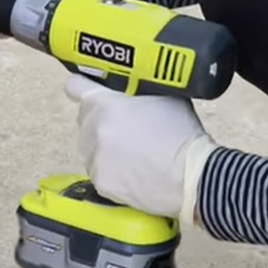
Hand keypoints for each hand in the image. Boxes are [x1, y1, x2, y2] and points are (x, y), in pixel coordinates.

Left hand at [63, 73, 218, 224]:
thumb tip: (130, 85)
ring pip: (90, 146)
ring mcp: (94, 158)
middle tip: (126, 125)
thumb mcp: (164, 95)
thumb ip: (138, 88)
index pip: (75, 86)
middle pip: (86, 119)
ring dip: (104, 145)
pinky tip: (133, 169)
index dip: (83, 86)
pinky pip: (99, 170)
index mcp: (105, 104)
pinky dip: (111, 169)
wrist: (192, 177)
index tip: (88, 88)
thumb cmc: (181, 134)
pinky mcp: (100, 182)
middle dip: (101, 120)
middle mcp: (93, 130)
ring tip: (134, 150)